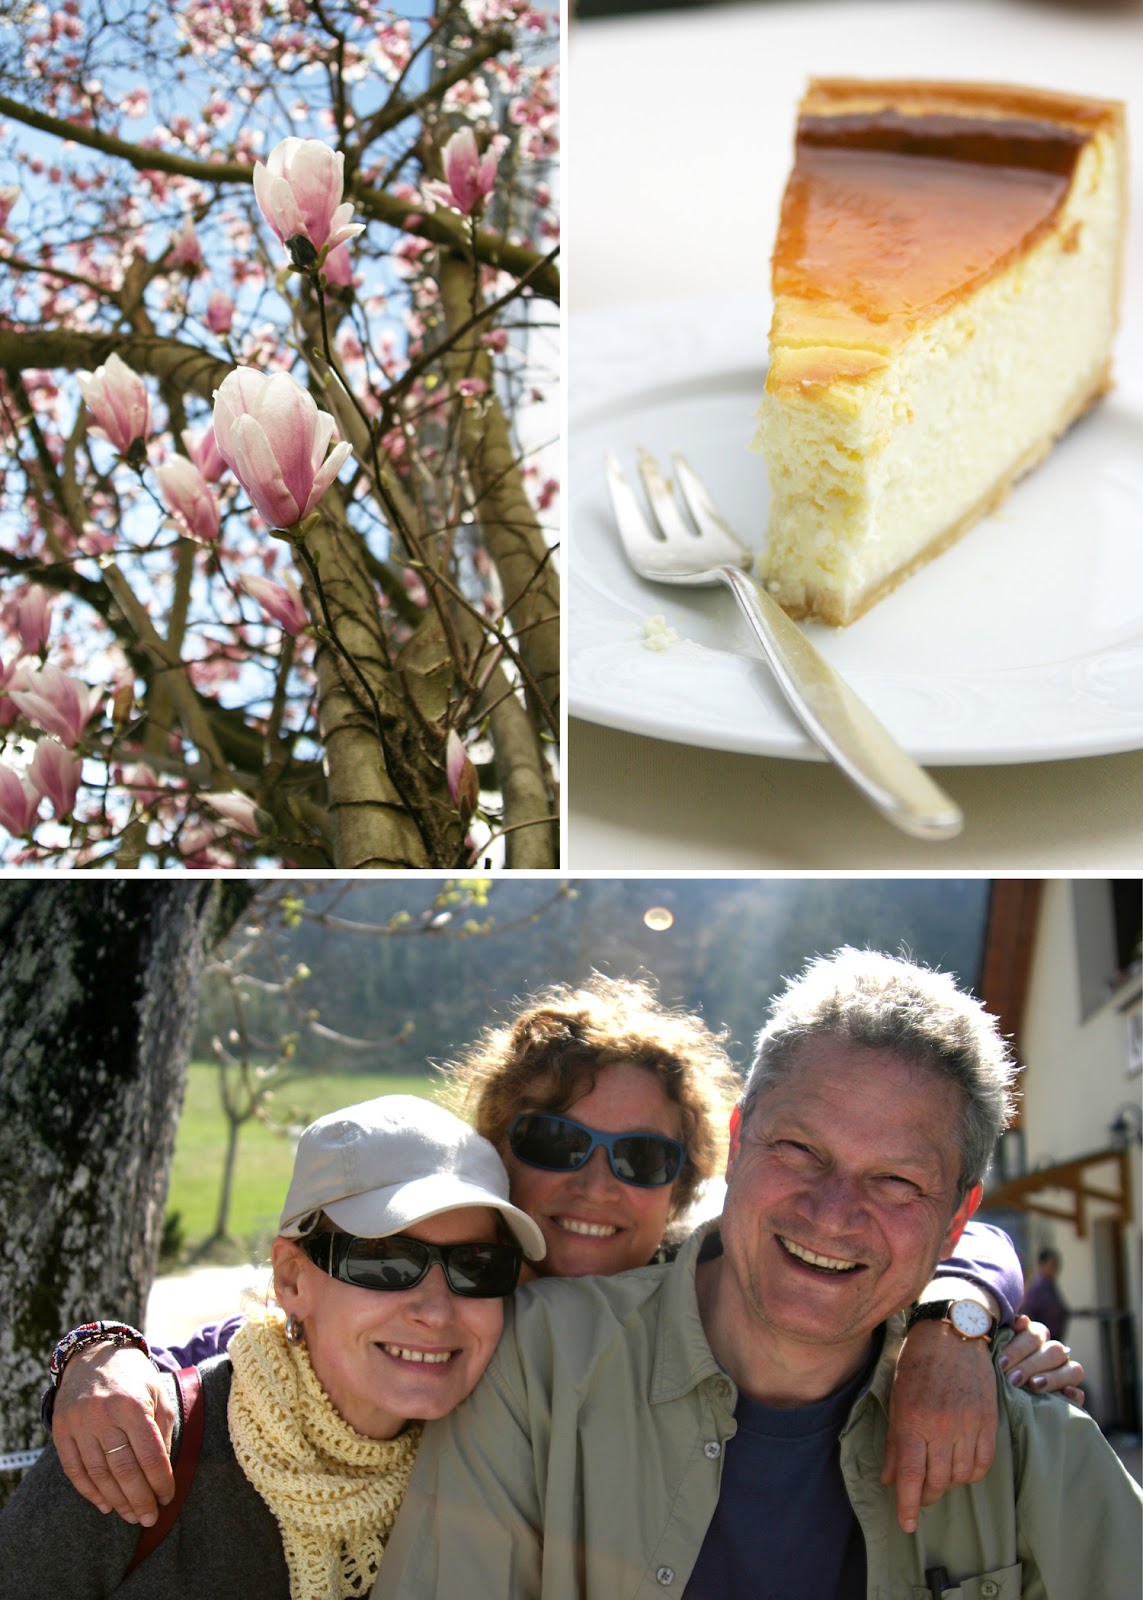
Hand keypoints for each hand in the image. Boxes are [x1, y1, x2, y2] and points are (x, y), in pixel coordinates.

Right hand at [52, 1342, 175, 1525]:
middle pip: (124, 1470)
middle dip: (139, 1499)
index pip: (150, 1454)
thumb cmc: (133, 1377)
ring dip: (116, 1500)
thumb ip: (163, 1429)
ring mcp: (79, 1424)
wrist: (94, 1354)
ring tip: (131, 1516)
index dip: (160, 1481)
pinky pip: (74, 1470)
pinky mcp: (61, 1430)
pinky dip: (89, 1492)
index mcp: (133, 1405)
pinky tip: (105, 1504)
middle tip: (149, 1517)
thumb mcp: (157, 1393)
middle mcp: (103, 1415)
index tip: (167, 1497)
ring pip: (98, 1474)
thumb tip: (163, 1471)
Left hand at [882, 1320, 995, 1533]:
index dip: (907, 1505)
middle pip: (936, 1480)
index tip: (906, 1525)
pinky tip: (960, 1469)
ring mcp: (968, 1425)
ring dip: (946, 1485)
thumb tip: (889, 1480)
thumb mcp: (897, 1399)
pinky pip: (982, 1464)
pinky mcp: (988, 1422)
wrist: (952, 1334)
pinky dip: (970, 1473)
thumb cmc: (917, 1363)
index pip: (911, 1475)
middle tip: (918, 1496)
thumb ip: (895, 1442)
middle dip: (925, 1495)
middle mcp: (942, 1427)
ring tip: (937, 1479)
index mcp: (914, 1420)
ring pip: (960, 1476)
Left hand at [999, 1314, 1084, 1405]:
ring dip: (1054, 1377)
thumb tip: (1022, 1321)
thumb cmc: (992, 1367)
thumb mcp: (994, 1349)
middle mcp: (1054, 1352)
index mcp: (1035, 1336)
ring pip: (1073, 1369)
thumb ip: (1004, 1332)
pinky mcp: (1071, 1397)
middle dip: (1032, 1365)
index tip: (1001, 1364)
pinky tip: (1064, 1395)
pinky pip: (1080, 1394)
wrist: (995, 1397)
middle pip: (1055, 1351)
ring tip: (1034, 1386)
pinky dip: (1074, 1394)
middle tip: (1013, 1379)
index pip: (1035, 1334)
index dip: (1019, 1348)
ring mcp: (1066, 1374)